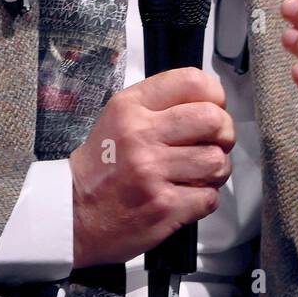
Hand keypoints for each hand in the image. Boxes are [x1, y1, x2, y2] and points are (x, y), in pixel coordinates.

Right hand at [69, 66, 234, 267]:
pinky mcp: (164, 206)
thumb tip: (209, 101)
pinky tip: (188, 196)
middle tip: (215, 143)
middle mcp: (141, 135)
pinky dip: (205, 198)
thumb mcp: (117, 119)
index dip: (214, 96)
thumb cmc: (101, 167)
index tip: (213, 108)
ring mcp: (153, 172)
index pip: (192, 82)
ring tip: (199, 174)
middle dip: (224, 133)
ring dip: (216, 170)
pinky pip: (210, 197)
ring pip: (217, 161)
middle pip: (213, 120)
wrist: (73, 214)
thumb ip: (158, 106)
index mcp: (130, 107)